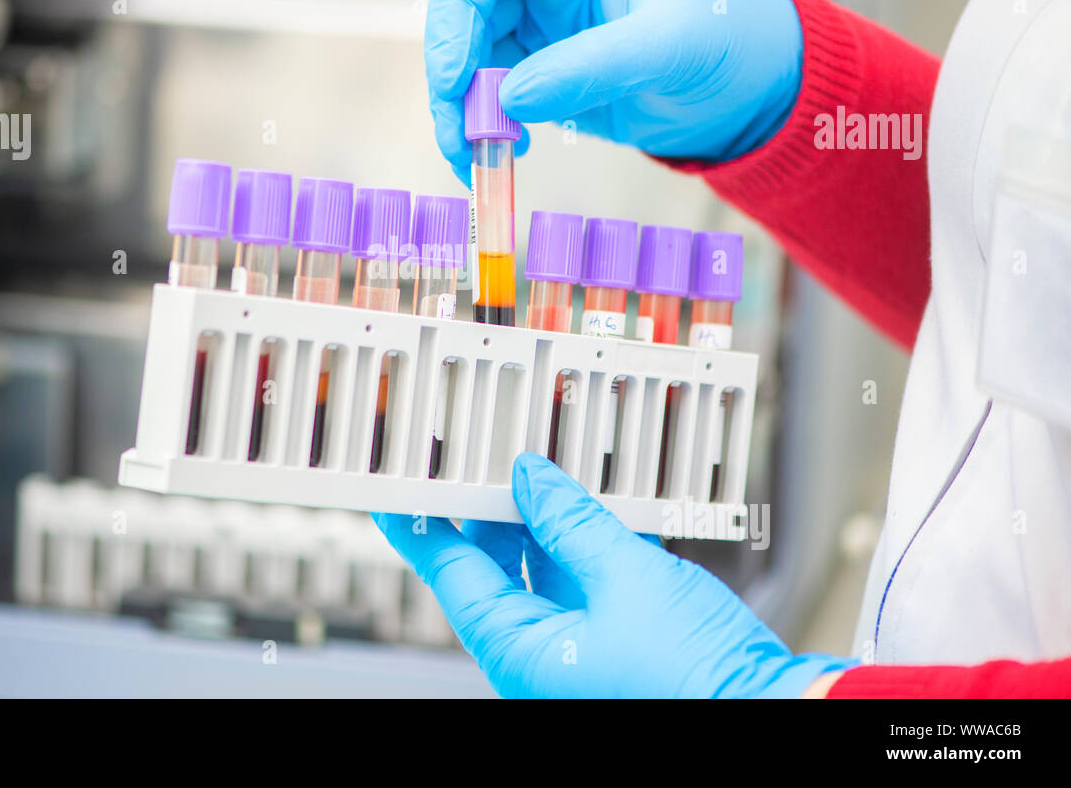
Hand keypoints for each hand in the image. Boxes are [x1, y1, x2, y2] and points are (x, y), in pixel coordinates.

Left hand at [374, 453, 852, 697]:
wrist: (774, 708)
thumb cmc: (697, 677)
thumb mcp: (624, 576)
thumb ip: (570, 520)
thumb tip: (529, 479)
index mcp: (524, 654)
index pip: (454, 577)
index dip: (422, 529)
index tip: (396, 498)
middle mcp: (543, 656)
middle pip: (494, 571)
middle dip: (488, 513)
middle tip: (480, 462)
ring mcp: (579, 649)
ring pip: (539, 572)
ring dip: (538, 521)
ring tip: (532, 470)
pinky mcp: (615, 640)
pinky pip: (581, 581)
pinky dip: (580, 540)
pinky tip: (586, 503)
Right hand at [424, 0, 801, 182]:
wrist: (759, 83)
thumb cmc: (730, 32)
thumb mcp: (669, 45)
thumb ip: (592, 66)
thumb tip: (510, 99)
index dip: (453, 17)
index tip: (453, 77)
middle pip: (461, 20)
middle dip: (451, 79)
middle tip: (460, 136)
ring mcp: (537, 29)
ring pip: (468, 65)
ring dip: (462, 114)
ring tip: (478, 157)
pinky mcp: (542, 76)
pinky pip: (493, 100)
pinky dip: (486, 130)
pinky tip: (506, 153)